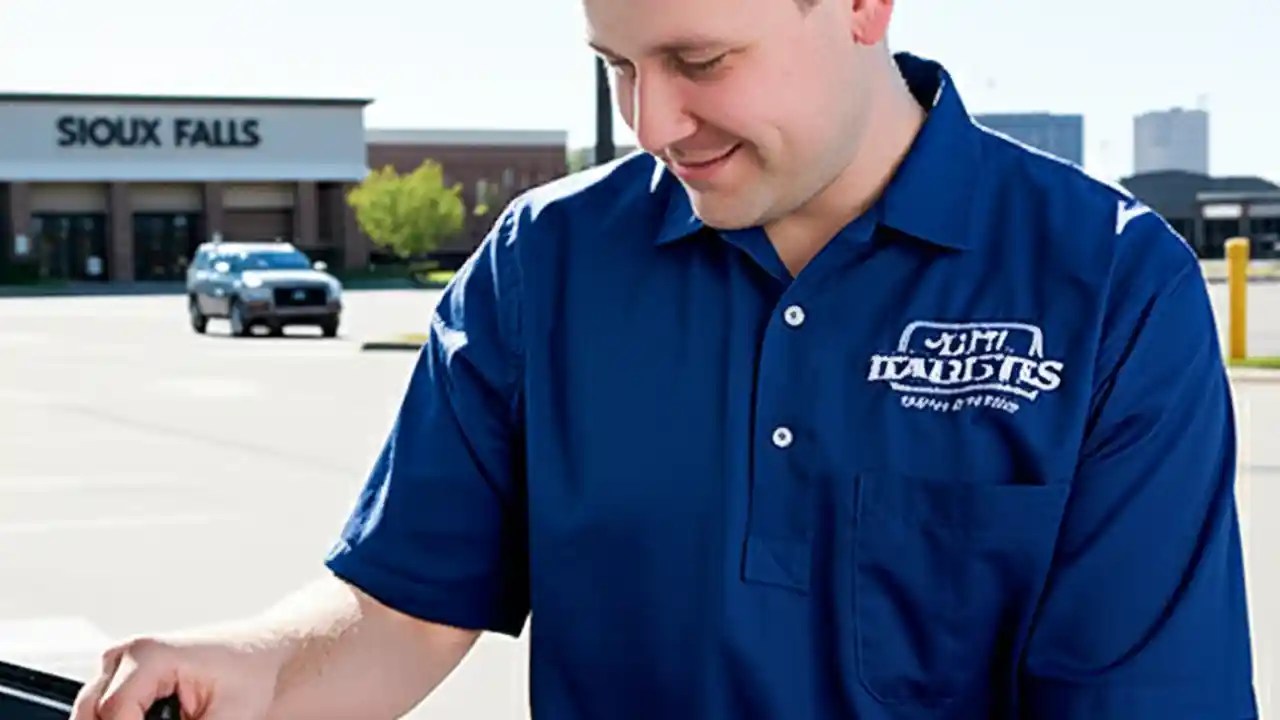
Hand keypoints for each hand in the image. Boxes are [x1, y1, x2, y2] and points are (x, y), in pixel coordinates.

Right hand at [70, 632, 279, 719]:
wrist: (260, 654)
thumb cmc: (250, 674)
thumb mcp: (229, 716)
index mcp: (149, 656)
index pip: (114, 712)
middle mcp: (126, 654)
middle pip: (92, 713)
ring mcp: (120, 664)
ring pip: (92, 713)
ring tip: (172, 717)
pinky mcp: (122, 676)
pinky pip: (104, 711)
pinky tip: (159, 718)